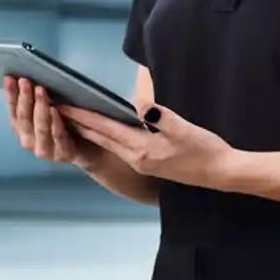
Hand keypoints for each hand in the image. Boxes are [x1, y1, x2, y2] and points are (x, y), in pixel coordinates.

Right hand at [3, 75, 105, 170]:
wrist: (89, 150)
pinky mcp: (64, 153)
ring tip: (40, 90)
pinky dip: (55, 122)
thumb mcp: (47, 112)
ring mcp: (45, 149)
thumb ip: (36, 100)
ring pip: (39, 127)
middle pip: (24, 118)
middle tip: (25, 81)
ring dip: (39, 107)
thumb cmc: (65, 126)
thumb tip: (26, 78)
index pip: (13, 110)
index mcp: (22, 130)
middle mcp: (29, 141)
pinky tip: (54, 109)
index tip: (9, 78)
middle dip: (24, 98)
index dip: (10, 94)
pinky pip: (58, 136)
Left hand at [57, 103, 238, 190]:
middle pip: (100, 137)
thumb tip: (142, 106)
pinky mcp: (147, 164)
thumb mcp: (185, 129)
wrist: (222, 174)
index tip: (62, 105)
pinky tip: (102, 128)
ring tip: (73, 116)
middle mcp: (135, 159)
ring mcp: (141, 164)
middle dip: (78, 122)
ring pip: (108, 143)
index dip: (82, 116)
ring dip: (90, 129)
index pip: (104, 129)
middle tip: (56, 108)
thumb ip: (162, 117)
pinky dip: (105, 136)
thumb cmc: (205, 149)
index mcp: (141, 150)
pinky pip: (118, 147)